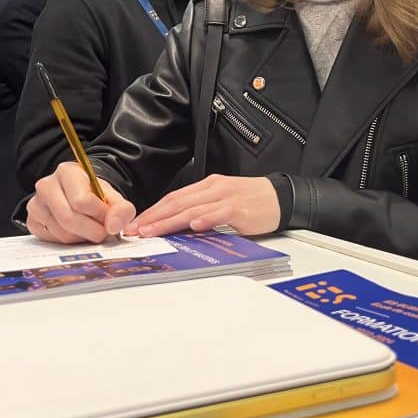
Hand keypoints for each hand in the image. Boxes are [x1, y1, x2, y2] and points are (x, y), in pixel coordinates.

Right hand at [27, 162, 135, 243]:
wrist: (80, 196)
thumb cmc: (95, 195)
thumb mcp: (113, 197)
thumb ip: (122, 209)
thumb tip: (113, 226)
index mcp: (67, 172)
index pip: (82, 201)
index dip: (100, 216)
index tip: (110, 219)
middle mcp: (46, 185)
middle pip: (69, 219)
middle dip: (92, 231)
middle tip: (103, 231)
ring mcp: (36, 204)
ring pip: (62, 233)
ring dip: (82, 238)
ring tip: (91, 229)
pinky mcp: (32, 221)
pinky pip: (53, 240)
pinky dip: (70, 242)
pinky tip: (77, 232)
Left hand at [123, 174, 279, 237]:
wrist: (283, 197)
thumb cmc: (253, 202)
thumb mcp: (223, 201)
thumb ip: (202, 210)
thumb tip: (178, 225)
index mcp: (208, 186)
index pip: (174, 198)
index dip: (153, 211)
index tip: (136, 223)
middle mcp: (214, 189)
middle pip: (177, 203)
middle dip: (153, 218)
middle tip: (135, 230)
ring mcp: (226, 198)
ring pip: (192, 209)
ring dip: (169, 221)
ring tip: (152, 231)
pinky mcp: (240, 209)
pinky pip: (219, 214)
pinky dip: (205, 220)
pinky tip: (193, 227)